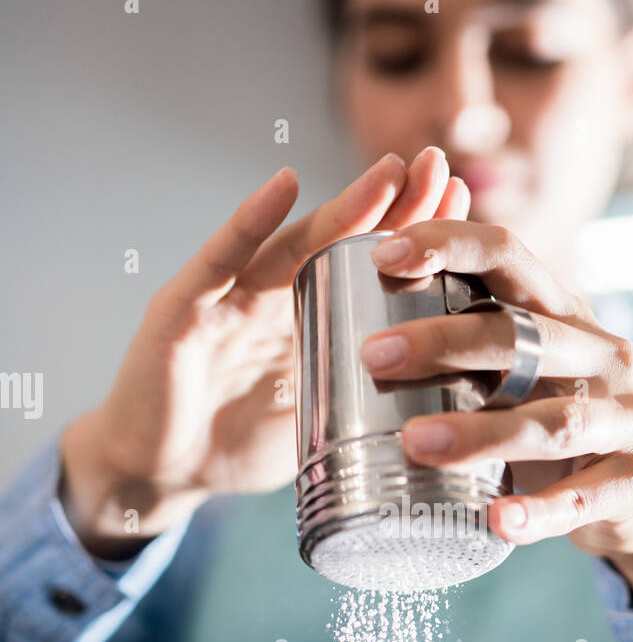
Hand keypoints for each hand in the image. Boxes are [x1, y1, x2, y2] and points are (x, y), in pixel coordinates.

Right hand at [61, 148, 469, 556]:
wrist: (160, 478)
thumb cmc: (234, 449)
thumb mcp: (317, 428)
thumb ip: (360, 405)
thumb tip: (437, 418)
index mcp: (308, 322)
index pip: (370, 267)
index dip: (415, 237)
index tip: (462, 204)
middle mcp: (275, 298)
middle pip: (343, 241)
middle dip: (393, 203)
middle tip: (438, 164)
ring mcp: (231, 299)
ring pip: (294, 241)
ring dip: (342, 205)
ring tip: (390, 171)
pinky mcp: (185, 311)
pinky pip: (220, 260)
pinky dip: (249, 222)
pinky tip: (284, 186)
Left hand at [361, 219, 632, 607]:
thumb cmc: (558, 419)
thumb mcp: (524, 372)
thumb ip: (465, 347)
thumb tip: (354, 327)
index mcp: (564, 314)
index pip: (510, 255)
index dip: (449, 244)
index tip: (382, 254)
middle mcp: (603, 354)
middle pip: (523, 337)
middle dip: (444, 342)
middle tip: (374, 358)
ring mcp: (627, 417)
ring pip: (553, 421)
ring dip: (481, 432)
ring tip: (416, 444)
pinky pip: (584, 499)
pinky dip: (540, 514)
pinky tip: (500, 522)